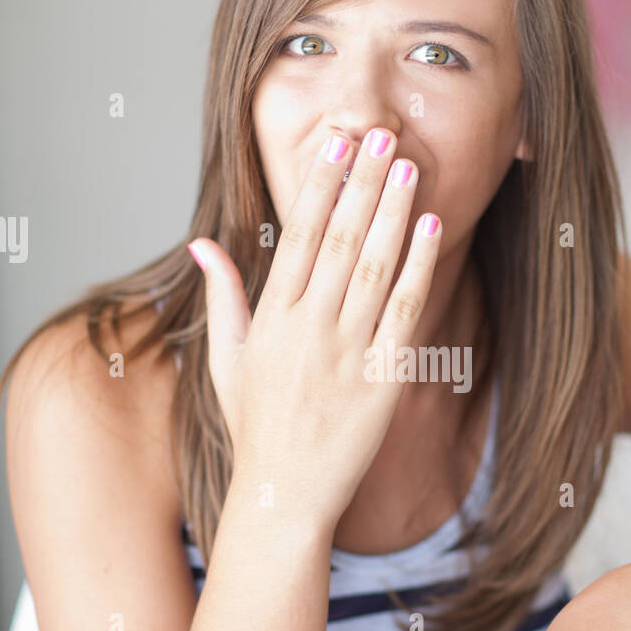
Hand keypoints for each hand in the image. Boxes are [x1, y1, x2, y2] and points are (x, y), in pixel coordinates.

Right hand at [187, 127, 440, 530]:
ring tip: (408, 166)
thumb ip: (223, 296)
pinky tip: (429, 228)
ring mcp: (346, 353)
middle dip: (361, 184)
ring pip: (374, 267)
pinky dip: (417, 267)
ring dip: (392, 212)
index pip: (297, 236)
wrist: (285, 495)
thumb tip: (201, 244)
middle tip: (382, 135)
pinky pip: (404, 312)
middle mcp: (307, 329)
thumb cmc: (255, 426)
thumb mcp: (227, 361)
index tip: (337, 146)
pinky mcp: (383, 379)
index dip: (319, 186)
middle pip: (338, 241)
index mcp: (269, 319)